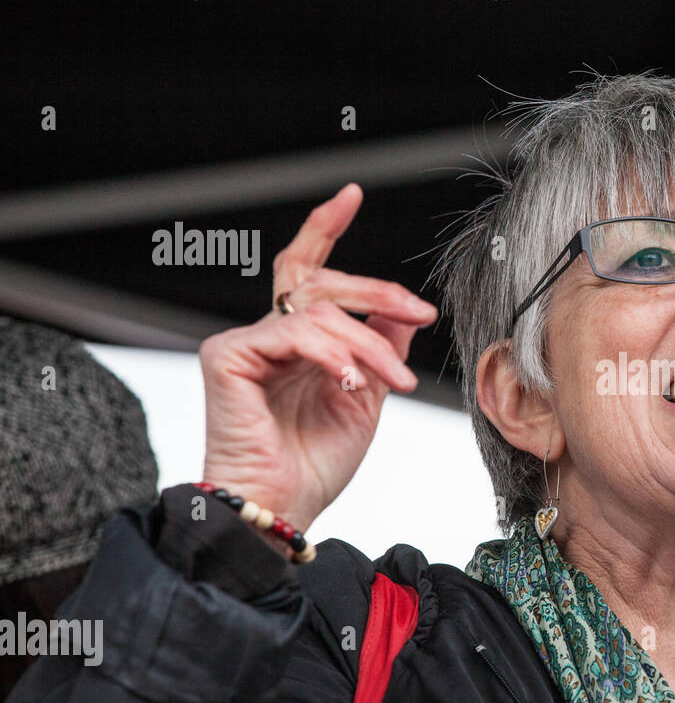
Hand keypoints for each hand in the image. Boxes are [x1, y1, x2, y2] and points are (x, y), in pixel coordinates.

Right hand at [198, 184, 437, 531]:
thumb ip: (380, 349)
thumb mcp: (366, 398)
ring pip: (318, 311)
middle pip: (322, 283)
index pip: (309, 272)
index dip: (325, 229)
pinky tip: (349, 383)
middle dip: (378, 292)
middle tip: (419, 311)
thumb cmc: (313, 464)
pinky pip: (293, 335)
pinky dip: (332, 356)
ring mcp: (245, 344)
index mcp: (299, 343)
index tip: (351, 195)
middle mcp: (269, 336)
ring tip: (392, 379)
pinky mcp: (228, 357)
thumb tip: (404, 314)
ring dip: (369, 343)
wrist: (283, 507)